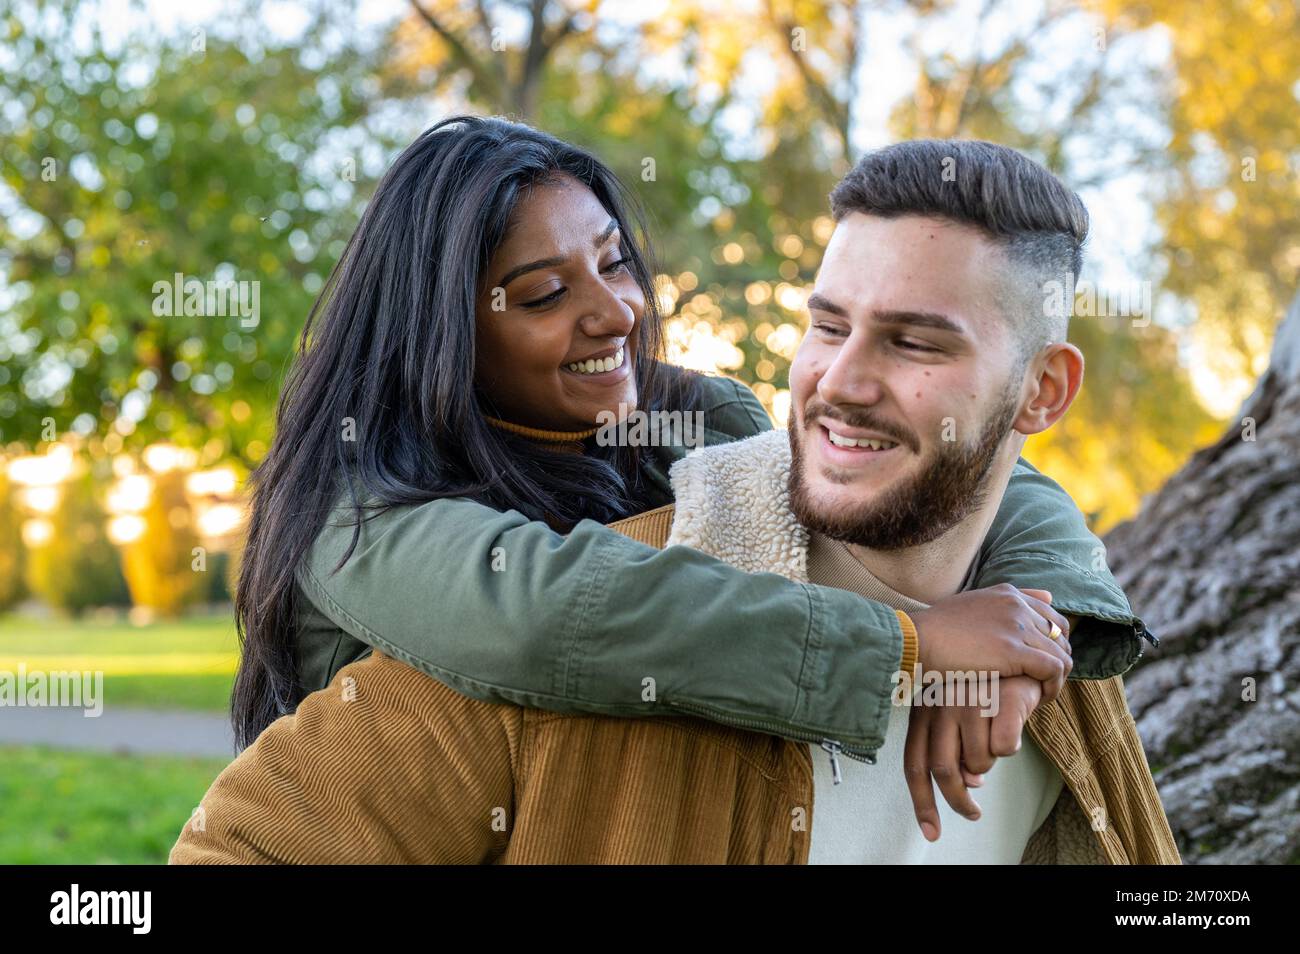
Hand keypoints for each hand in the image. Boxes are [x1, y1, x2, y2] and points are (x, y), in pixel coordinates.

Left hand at [903, 674, 1045, 841]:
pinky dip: (1010, 747)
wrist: (1019, 660)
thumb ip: (956, 753)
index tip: (931, 831)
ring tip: (994, 743)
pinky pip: (1005, 748)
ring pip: (978, 761)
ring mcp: (970, 700)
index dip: (921, 803)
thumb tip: (970, 784)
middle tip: (973, 813)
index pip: (914, 765)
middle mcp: (941, 704)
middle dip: (958, 801)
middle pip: (943, 770)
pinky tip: (1012, 729)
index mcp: (924, 711)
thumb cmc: (985, 695)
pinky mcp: (1000, 699)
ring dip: (989, 765)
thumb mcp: (960, 721)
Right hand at [908, 584, 1071, 705]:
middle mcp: (1017, 605)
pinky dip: (1052, 687)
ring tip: (1042, 694)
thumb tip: (1048, 596)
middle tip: (1044, 682)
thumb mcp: (973, 604)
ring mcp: (1017, 627)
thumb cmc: (936, 629)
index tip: (1041, 664)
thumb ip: (1007, 601)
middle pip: (1062, 636)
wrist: (915, 640)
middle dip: (1059, 660)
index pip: (1052, 616)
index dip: (1054, 643)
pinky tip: (1040, 698)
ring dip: (1057, 678)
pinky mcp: (1014, 652)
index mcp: (1008, 594)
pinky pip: (1053, 671)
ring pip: (1061, 655)